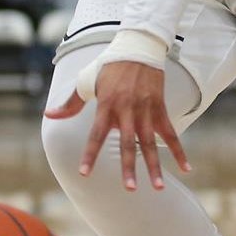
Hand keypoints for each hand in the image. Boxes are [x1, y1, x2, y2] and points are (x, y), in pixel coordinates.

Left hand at [43, 61, 190, 190]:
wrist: (138, 47)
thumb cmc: (109, 66)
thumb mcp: (87, 81)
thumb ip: (71, 103)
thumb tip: (49, 115)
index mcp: (107, 105)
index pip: (96, 134)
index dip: (90, 154)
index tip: (85, 173)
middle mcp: (127, 110)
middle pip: (128, 143)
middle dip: (129, 167)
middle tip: (130, 189)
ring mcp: (146, 110)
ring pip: (151, 142)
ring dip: (155, 166)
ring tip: (158, 187)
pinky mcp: (160, 107)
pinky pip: (171, 133)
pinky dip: (179, 150)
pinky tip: (186, 168)